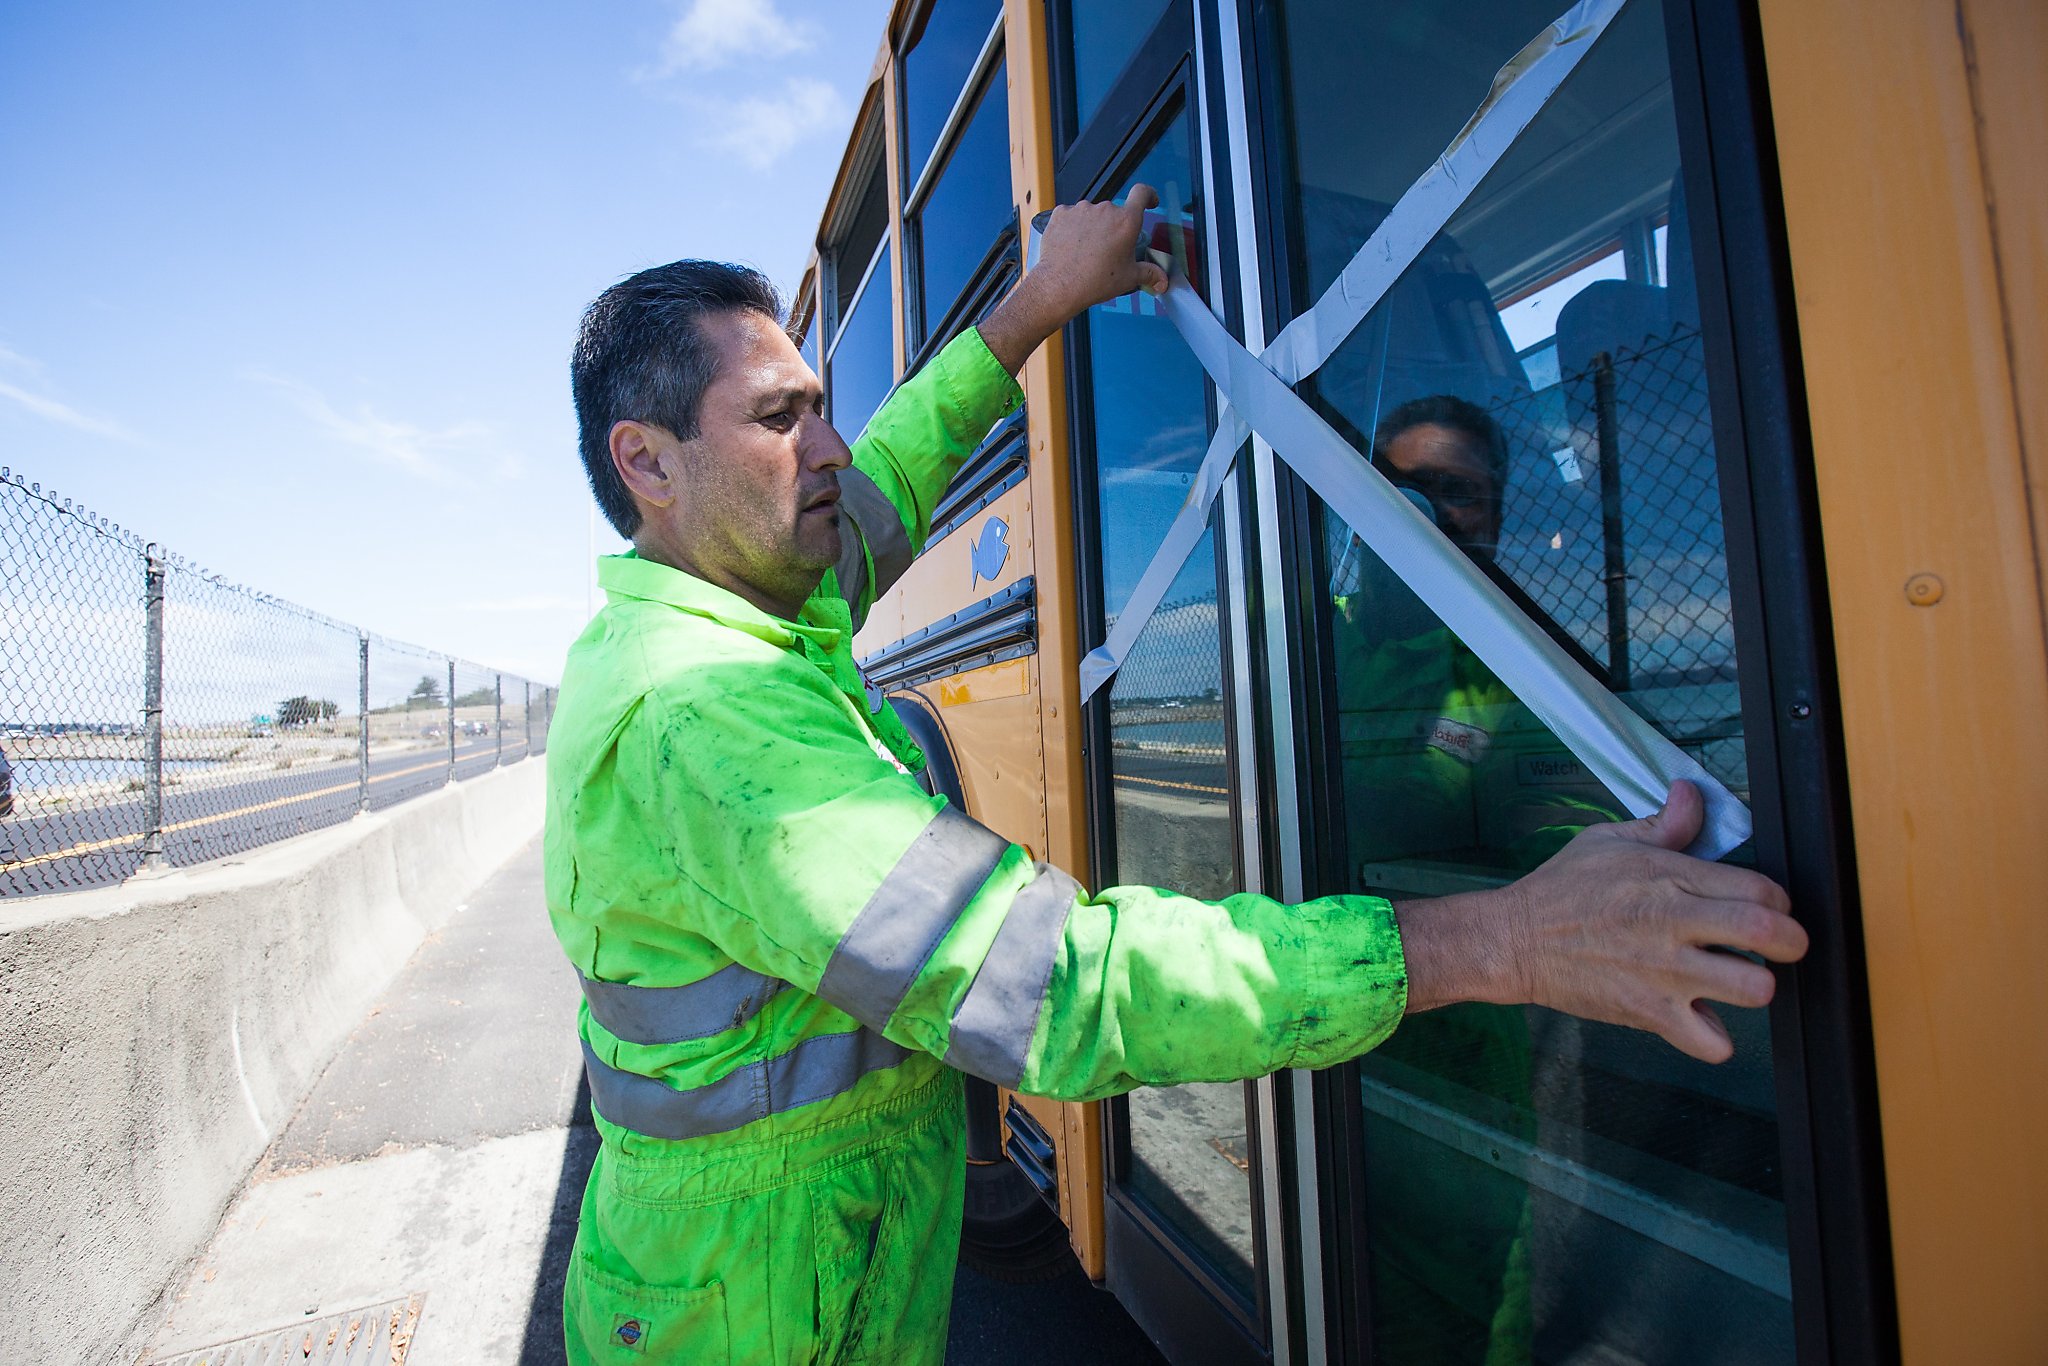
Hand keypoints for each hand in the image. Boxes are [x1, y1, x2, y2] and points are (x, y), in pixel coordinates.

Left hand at [977, 185, 1172, 374]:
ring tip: (1085, 251)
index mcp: (1126, 221)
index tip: (1148, 201)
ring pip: (1091, 214)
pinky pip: (1071, 215)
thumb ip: (1150, 274)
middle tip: (1107, 250)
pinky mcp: (1061, 213)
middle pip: (1114, 211)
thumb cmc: (1097, 281)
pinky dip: (1072, 227)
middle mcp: (1105, 209)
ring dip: (1092, 226)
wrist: (1060, 285)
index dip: (1148, 195)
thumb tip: (1162, 282)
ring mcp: (1081, 209)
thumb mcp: (1129, 279)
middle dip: (1113, 226)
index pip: (1142, 193)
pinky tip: (1070, 245)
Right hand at [1397, 781, 1807, 1062]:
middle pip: (1771, 935)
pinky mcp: (1650, 1014)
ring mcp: (1665, 974)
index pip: (1761, 888)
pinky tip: (1701, 1017)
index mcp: (1669, 878)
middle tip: (1778, 945)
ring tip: (1736, 979)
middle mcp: (1674, 925)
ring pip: (1754, 989)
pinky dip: (1715, 1037)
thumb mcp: (1608, 841)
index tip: (1766, 906)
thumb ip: (1663, 824)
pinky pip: (1712, 1042)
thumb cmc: (1562, 889)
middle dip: (1790, 941)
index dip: (1776, 899)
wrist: (1515, 940)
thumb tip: (1694, 793)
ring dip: (1756, 986)